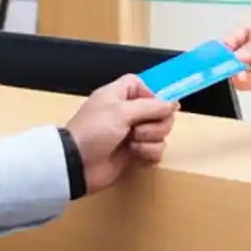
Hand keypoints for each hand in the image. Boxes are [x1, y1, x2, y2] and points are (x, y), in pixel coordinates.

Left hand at [64, 74, 177, 193]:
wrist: (78, 164)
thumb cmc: (95, 131)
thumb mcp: (121, 112)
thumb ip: (151, 107)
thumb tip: (173, 104)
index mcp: (119, 96)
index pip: (141, 86)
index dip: (151, 94)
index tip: (154, 105)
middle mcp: (127, 114)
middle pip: (158, 110)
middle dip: (156, 121)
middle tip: (139, 129)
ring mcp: (133, 135)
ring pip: (161, 132)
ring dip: (151, 138)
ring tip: (133, 144)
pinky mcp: (136, 155)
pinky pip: (156, 150)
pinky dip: (149, 153)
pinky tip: (136, 156)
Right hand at [222, 21, 250, 100]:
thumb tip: (241, 55)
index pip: (236, 32)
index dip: (228, 39)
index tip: (225, 48)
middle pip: (230, 51)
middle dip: (223, 57)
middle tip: (221, 64)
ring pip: (234, 67)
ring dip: (230, 71)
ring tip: (235, 73)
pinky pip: (245, 82)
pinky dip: (240, 82)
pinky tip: (242, 79)